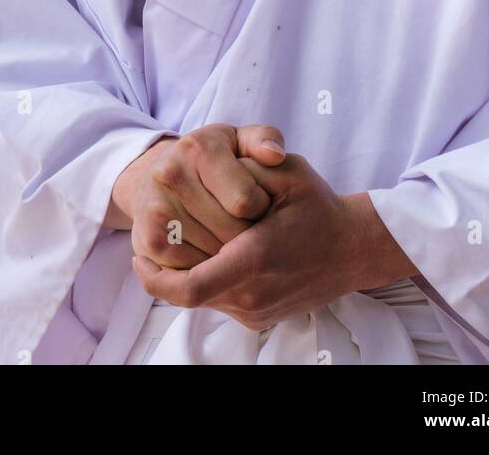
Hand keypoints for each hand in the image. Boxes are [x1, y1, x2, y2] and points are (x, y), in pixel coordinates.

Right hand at [109, 123, 287, 268]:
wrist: (153, 179)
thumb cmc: (208, 162)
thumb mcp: (238, 141)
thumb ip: (264, 139)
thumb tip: (275, 155)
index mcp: (198, 148)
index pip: (246, 201)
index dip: (261, 208)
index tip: (257, 202)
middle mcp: (171, 175)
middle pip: (230, 232)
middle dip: (248, 237)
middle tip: (248, 228)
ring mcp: (157, 210)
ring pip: (213, 257)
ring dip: (229, 258)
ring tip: (231, 240)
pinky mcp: (149, 242)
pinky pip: (193, 273)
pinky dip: (208, 270)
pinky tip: (212, 254)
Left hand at [133, 153, 417, 327]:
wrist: (352, 249)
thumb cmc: (318, 205)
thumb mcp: (287, 172)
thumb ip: (243, 170)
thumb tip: (192, 175)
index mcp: (255, 259)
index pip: (188, 286)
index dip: (153, 275)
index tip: (136, 253)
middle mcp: (252, 294)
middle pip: (185, 290)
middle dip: (165, 263)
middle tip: (152, 235)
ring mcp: (254, 311)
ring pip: (197, 299)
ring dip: (181, 273)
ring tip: (174, 242)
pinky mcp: (256, 318)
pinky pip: (215, 301)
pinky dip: (201, 279)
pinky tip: (201, 253)